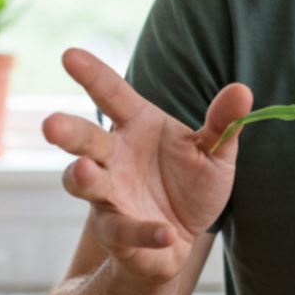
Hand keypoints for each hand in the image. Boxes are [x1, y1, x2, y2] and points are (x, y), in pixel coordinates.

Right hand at [43, 48, 252, 284]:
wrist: (184, 239)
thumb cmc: (191, 186)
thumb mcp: (214, 154)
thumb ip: (223, 125)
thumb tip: (243, 91)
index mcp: (135, 126)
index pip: (111, 95)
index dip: (91, 75)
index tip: (70, 55)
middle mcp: (113, 156)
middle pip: (85, 139)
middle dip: (67, 132)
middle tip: (51, 124)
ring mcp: (108, 194)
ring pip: (83, 182)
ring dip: (83, 178)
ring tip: (86, 171)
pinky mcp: (115, 231)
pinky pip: (124, 230)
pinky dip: (144, 231)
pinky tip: (167, 233)